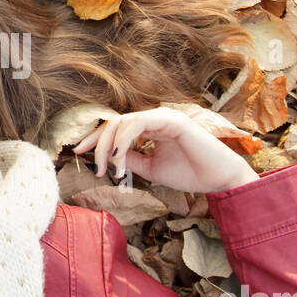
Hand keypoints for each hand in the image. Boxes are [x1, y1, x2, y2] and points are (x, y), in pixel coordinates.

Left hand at [70, 106, 259, 194]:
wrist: (218, 179)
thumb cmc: (190, 173)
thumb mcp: (151, 168)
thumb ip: (130, 159)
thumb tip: (108, 156)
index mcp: (150, 128)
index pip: (115, 128)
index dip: (95, 139)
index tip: (78, 152)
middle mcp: (154, 118)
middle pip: (114, 123)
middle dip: (98, 144)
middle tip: (96, 169)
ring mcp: (162, 116)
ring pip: (122, 122)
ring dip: (111, 148)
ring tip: (113, 171)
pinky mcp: (171, 119)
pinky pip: (137, 124)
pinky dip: (124, 141)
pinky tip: (120, 159)